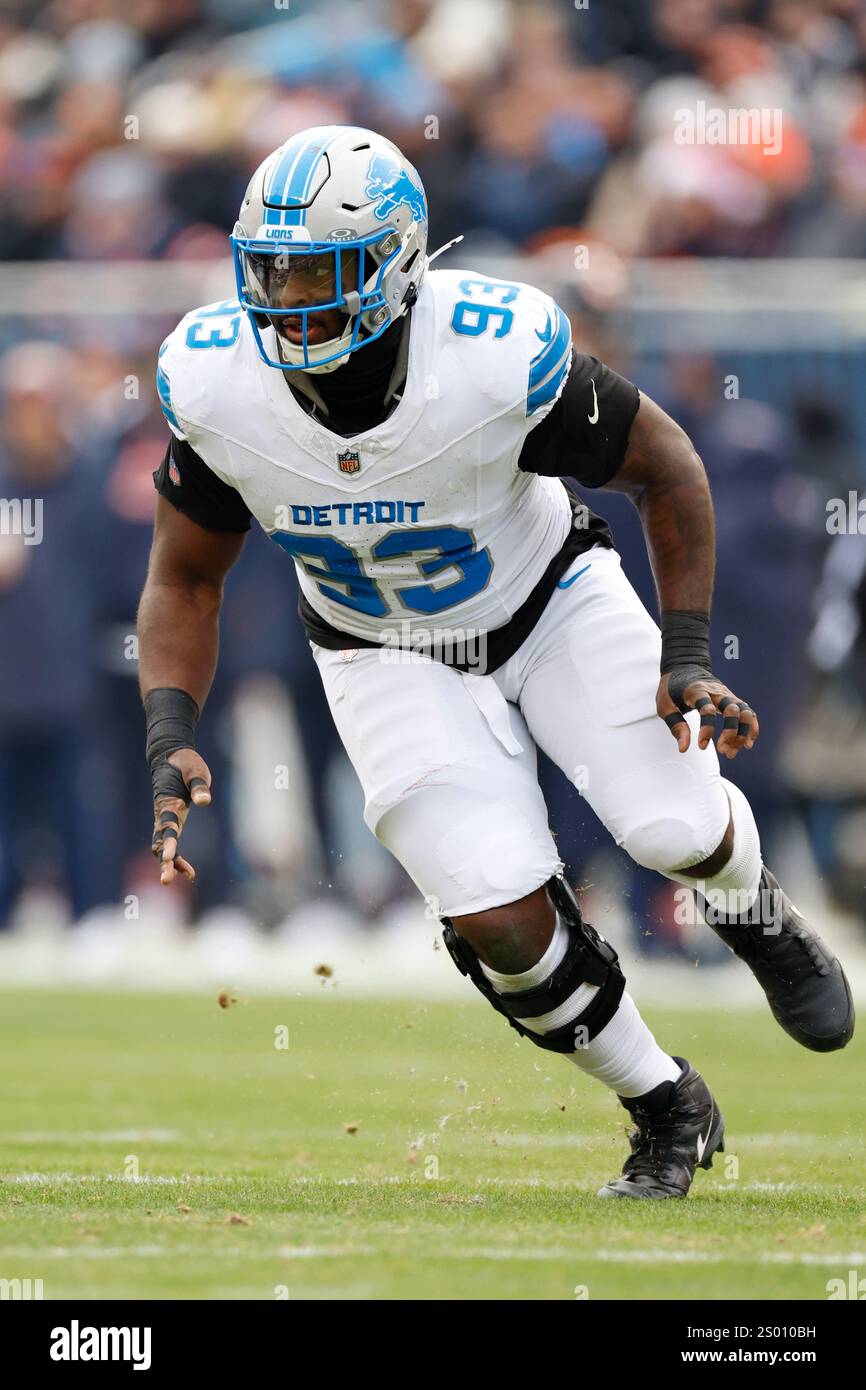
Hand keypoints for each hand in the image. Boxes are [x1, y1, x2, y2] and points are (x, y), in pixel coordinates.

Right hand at [151, 748, 211, 884]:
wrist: (171, 756)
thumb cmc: (184, 763)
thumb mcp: (195, 771)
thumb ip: (199, 786)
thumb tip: (204, 801)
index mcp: (168, 803)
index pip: (166, 827)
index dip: (167, 843)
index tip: (168, 856)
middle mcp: (164, 814)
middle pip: (159, 843)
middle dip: (163, 862)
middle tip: (166, 881)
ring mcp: (166, 819)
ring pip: (162, 847)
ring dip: (168, 864)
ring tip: (180, 880)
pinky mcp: (172, 820)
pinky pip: (171, 843)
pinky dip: (177, 858)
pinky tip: (190, 873)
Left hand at [657, 673, 759, 758]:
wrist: (685, 667)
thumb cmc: (671, 690)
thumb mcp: (664, 707)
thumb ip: (676, 727)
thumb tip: (684, 749)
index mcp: (696, 691)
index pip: (707, 709)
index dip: (707, 730)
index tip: (702, 747)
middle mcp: (715, 691)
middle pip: (732, 709)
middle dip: (731, 732)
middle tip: (723, 751)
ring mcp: (727, 694)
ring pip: (744, 712)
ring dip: (743, 733)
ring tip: (732, 752)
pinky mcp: (733, 699)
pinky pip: (748, 712)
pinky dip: (751, 728)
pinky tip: (747, 744)